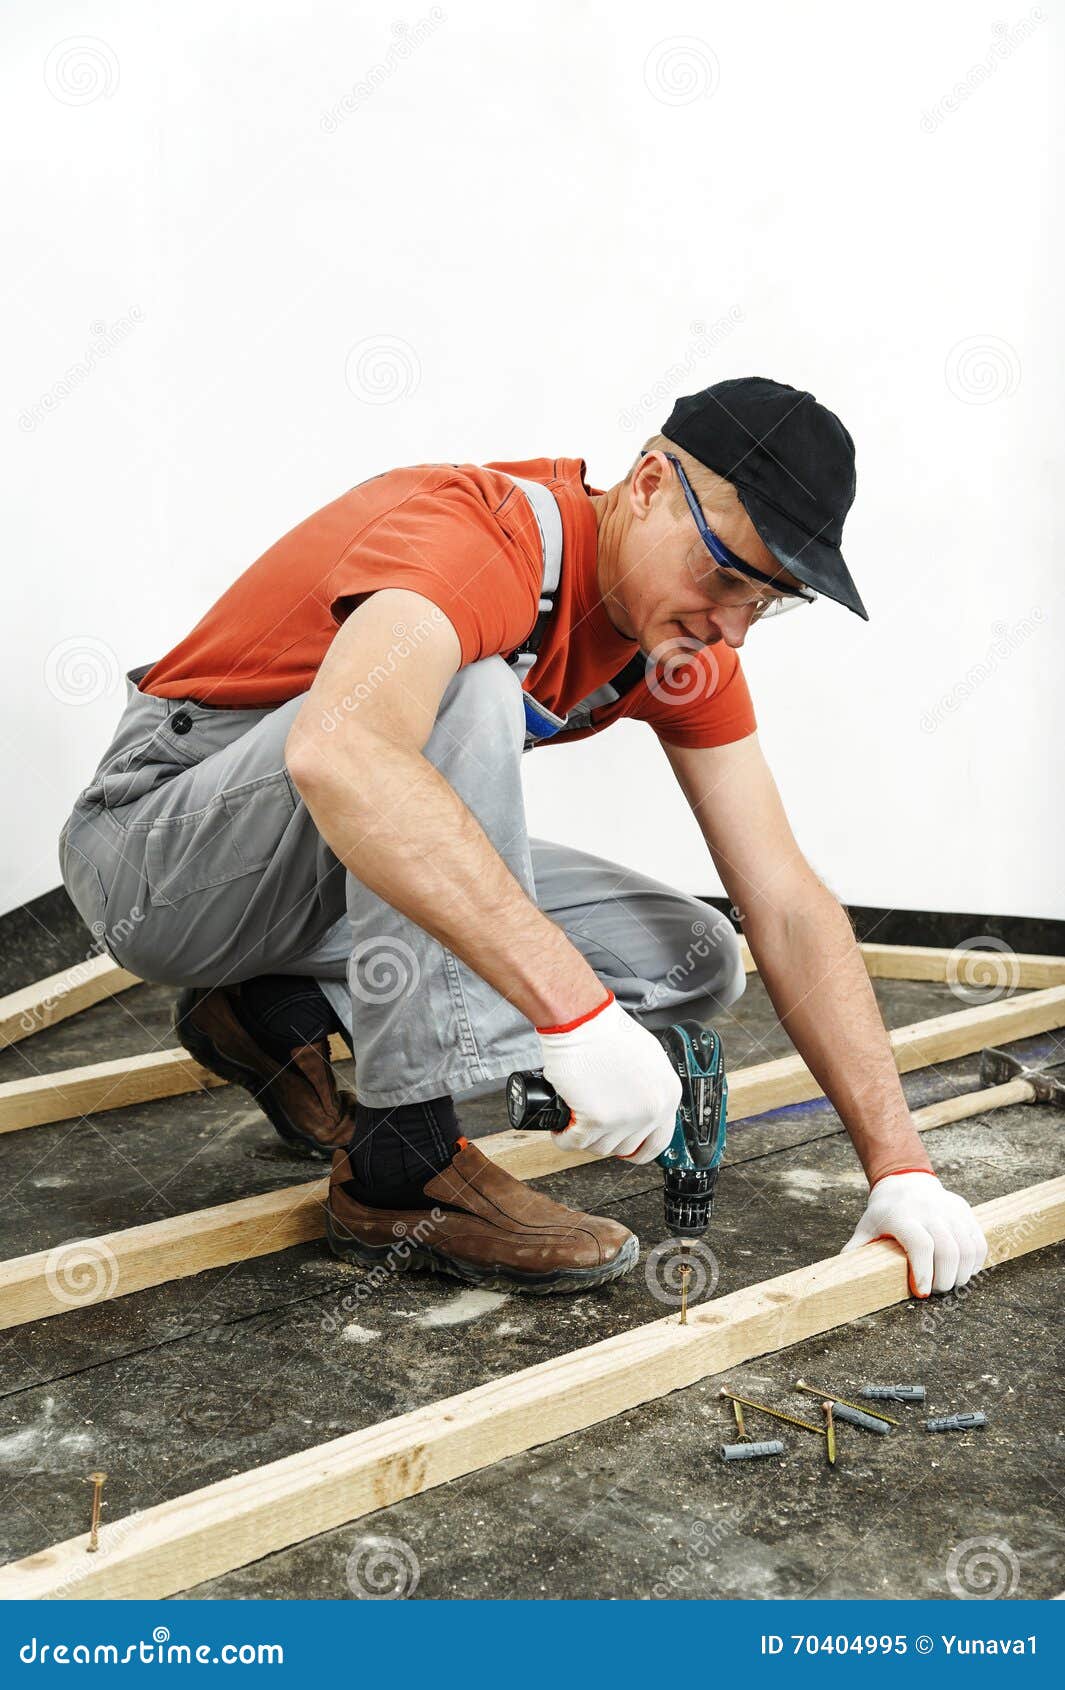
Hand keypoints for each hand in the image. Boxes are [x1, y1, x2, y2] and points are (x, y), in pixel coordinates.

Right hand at [537, 993, 680, 1164]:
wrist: (582, 1020)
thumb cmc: (606, 1031)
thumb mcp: (647, 1058)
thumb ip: (649, 1087)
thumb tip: (637, 1106)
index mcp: (668, 1094)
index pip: (660, 1140)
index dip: (638, 1147)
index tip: (626, 1147)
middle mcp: (652, 1109)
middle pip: (627, 1147)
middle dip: (607, 1140)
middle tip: (593, 1127)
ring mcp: (626, 1117)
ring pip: (601, 1148)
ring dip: (585, 1139)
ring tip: (574, 1123)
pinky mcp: (597, 1119)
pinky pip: (576, 1142)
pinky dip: (565, 1139)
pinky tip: (561, 1130)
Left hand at [842, 1169, 988, 1296]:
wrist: (905, 1182)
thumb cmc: (884, 1212)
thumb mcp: (867, 1227)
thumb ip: (857, 1250)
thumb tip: (841, 1273)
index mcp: (903, 1216)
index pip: (921, 1245)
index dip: (924, 1272)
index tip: (922, 1292)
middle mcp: (930, 1211)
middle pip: (948, 1250)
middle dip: (945, 1279)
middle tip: (937, 1291)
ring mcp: (950, 1210)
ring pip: (967, 1248)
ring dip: (962, 1273)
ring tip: (951, 1283)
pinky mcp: (965, 1211)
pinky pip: (978, 1241)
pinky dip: (976, 1261)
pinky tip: (965, 1271)